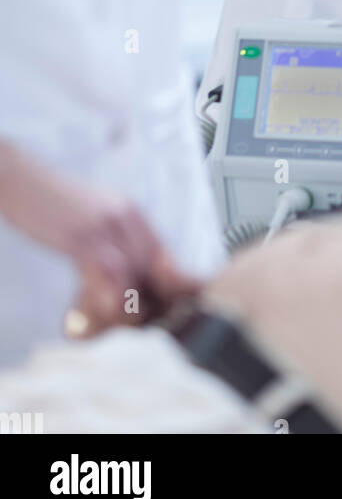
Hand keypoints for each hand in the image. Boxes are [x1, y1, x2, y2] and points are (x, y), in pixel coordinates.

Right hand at [0, 142, 199, 335]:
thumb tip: (122, 272)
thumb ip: (112, 237)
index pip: (161, 251)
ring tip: (113, 319)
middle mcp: (124, 214)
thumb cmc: (53, 202)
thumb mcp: (93, 214)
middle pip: (151, 264)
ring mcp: (104, 224)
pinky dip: (106, 294)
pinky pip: (106, 270)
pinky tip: (97, 310)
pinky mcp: (80, 236)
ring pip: (133, 269)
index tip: (151, 306)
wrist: (22, 179)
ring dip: (127, 300)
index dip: (162, 283)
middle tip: (129, 319)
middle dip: (145, 295)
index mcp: (130, 210)